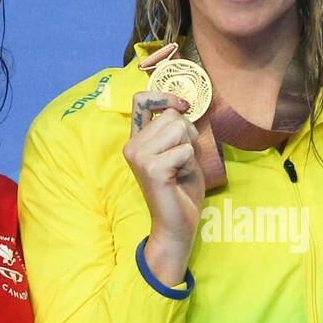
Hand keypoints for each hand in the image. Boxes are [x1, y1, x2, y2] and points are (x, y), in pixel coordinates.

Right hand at [123, 91, 203, 284]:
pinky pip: (185, 150)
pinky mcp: (151, 168)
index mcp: (137, 140)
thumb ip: (177, 130)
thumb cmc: (181, 190)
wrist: (176, 225)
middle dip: (188, 135)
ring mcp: (139, 156)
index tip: (184, 106)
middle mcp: (132, 146)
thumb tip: (184, 106)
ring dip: (189, 150)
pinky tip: (180, 179)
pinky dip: (190, 164)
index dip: (165, 97)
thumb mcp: (181, 151)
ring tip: (180, 170)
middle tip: (183, 161)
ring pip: (180, 129)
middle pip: (172, 116)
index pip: (141, 99)